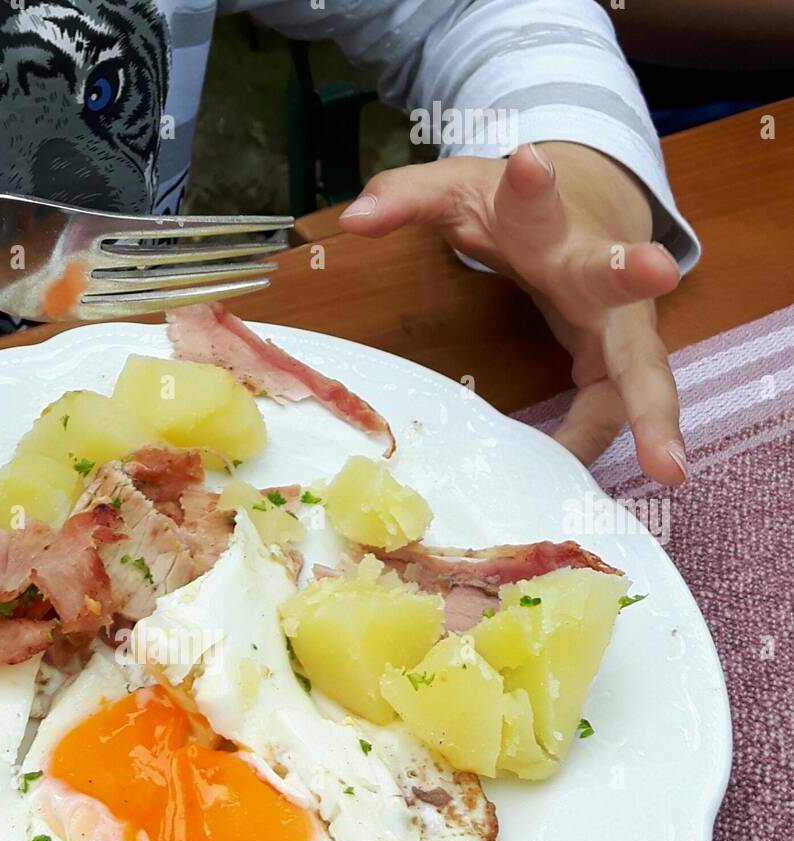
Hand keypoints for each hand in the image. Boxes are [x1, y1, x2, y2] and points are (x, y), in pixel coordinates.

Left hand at [340, 143, 685, 485]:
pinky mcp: (619, 365)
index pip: (534, 199)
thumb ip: (409, 197)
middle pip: (617, 279)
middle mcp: (593, 270)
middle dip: (633, 278)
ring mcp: (617, 322)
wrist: (594, 209)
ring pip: (642, 366)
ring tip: (670, 465)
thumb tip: (353, 218)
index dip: (529, 185)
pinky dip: (598, 452)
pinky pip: (614, 413)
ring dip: (655, 414)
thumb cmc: (520, 211)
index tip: (526, 162)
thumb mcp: (461, 194)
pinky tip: (577, 496)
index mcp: (547, 223)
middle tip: (654, 270)